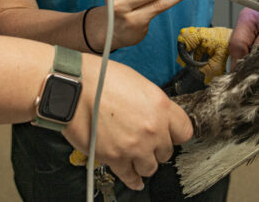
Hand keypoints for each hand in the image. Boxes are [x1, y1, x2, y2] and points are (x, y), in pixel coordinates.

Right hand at [65, 56, 192, 190]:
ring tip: (137, 155)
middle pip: (167, 151)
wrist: (74, 88)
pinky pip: (130, 177)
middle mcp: (152, 129)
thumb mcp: (137, 81)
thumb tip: (155, 114)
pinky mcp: (115, 158)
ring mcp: (134, 146)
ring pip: (150, 167)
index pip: (184, 131)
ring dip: (144, 162)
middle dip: (157, 147)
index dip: (175, 133)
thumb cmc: (99, 78)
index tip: (170, 135)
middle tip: (147, 141)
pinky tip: (135, 179)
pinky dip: (133, 180)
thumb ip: (152, 103)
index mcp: (160, 106)